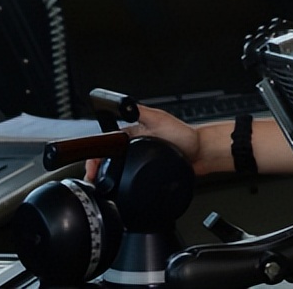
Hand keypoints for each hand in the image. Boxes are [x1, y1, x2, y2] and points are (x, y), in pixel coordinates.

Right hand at [83, 105, 200, 180]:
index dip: (96, 153)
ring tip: (102, 184)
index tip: (92, 164)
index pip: (107, 141)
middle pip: (108, 156)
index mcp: (132, 131)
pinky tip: (119, 188)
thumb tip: (124, 105)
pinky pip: (129, 176)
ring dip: (107, 175)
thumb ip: (140, 112)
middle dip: (97, 168)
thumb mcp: (159, 120)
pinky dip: (121, 182)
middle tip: (94, 178)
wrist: (200, 153)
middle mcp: (133, 144)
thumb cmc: (184, 135)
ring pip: (116, 168)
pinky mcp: (146, 170)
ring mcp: (139, 158)